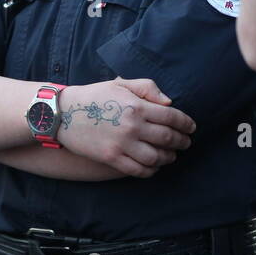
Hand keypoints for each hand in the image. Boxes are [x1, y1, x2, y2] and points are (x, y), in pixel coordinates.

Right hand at [56, 78, 195, 177]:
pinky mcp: (112, 158)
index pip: (172, 117)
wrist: (64, 113)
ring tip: (172, 155)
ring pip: (156, 157)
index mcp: (137, 106)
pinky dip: (151, 170)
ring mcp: (122, 145)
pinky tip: (154, 166)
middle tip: (186, 143)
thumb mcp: (121, 84)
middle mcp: (132, 127)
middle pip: (167, 138)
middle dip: (181, 142)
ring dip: (168, 157)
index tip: (191, 127)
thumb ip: (148, 88)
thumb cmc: (94, 96)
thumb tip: (169, 102)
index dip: (186, 123)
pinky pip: (138, 170)